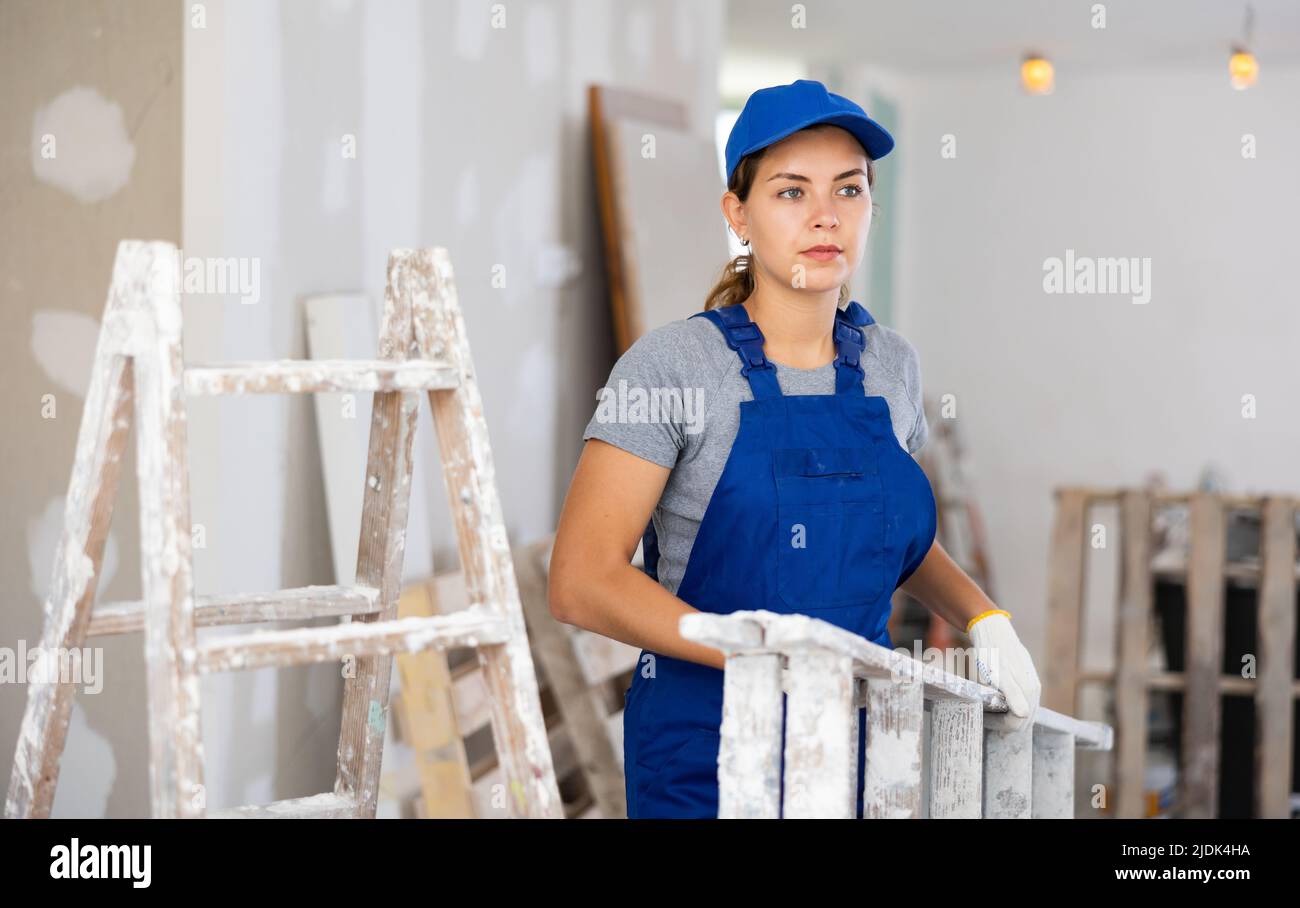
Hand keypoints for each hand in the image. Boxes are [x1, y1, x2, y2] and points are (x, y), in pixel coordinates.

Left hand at [967, 611, 1040, 730]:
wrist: (993, 631)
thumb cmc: (991, 655)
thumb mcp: (997, 676)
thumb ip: (1012, 696)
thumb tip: (1024, 715)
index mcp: (1027, 692)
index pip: (1016, 724)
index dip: (1000, 726)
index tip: (984, 720)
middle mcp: (1034, 690)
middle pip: (1024, 720)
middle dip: (1005, 724)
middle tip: (986, 718)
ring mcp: (1033, 684)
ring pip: (1026, 711)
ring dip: (1010, 716)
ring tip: (991, 712)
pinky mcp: (1029, 678)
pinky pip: (1025, 700)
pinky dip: (1015, 706)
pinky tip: (1001, 703)